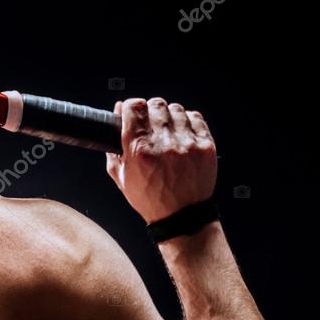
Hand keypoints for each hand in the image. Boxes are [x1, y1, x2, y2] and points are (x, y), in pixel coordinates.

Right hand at [105, 98, 217, 223]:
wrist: (181, 216)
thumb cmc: (150, 199)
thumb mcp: (121, 177)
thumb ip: (114, 148)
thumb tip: (115, 119)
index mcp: (139, 151)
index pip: (134, 107)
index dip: (131, 105)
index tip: (132, 110)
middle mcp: (163, 144)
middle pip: (155, 104)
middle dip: (149, 110)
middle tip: (149, 121)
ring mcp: (186, 144)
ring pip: (175, 109)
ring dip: (168, 115)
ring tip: (167, 129)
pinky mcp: (205, 146)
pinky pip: (195, 117)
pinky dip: (187, 120)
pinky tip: (182, 132)